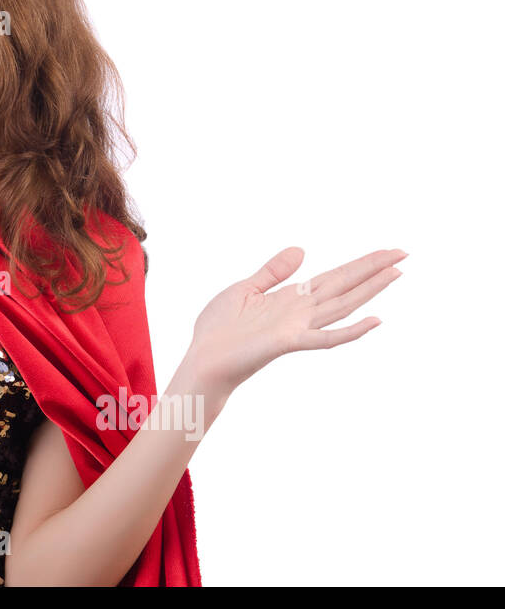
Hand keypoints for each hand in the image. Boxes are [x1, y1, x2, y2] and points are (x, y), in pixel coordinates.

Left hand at [183, 246, 406, 398]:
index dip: (360, 264)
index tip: (388, 251)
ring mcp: (298, 327)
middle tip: (404, 253)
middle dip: (373, 270)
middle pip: (344, 286)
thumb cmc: (219, 329)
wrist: (203, 359)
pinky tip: (375, 321)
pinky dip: (350, 332)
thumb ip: (274, 271)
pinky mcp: (288, 342)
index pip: (334, 277)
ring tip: (396, 273)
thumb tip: (302, 249)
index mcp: (292, 297)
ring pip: (342, 306)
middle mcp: (301, 311)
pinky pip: (325, 338)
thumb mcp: (246, 289)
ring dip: (370, 291)